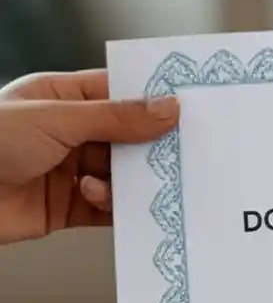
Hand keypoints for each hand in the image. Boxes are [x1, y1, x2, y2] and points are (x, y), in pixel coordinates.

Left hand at [0, 69, 178, 244]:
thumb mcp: (56, 120)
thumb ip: (116, 118)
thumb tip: (167, 108)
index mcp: (60, 98)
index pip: (118, 94)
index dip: (153, 101)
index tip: (186, 110)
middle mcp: (67, 133)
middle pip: (126, 138)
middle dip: (149, 147)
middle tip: (176, 153)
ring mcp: (68, 170)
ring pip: (121, 175)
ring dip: (128, 181)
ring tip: (126, 182)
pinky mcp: (67, 207)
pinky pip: (107, 209)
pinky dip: (113, 207)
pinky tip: (96, 198)